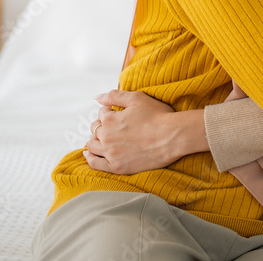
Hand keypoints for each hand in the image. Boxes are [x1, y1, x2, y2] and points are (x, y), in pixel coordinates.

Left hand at [83, 90, 205, 173]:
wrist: (173, 137)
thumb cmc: (158, 116)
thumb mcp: (137, 98)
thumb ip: (114, 96)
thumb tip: (97, 98)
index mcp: (109, 119)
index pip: (102, 113)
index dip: (109, 111)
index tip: (118, 113)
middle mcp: (106, 136)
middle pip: (95, 129)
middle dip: (101, 125)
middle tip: (113, 126)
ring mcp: (111, 153)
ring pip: (92, 146)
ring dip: (93, 140)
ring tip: (99, 139)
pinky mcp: (117, 167)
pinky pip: (96, 164)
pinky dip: (90, 158)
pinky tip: (89, 154)